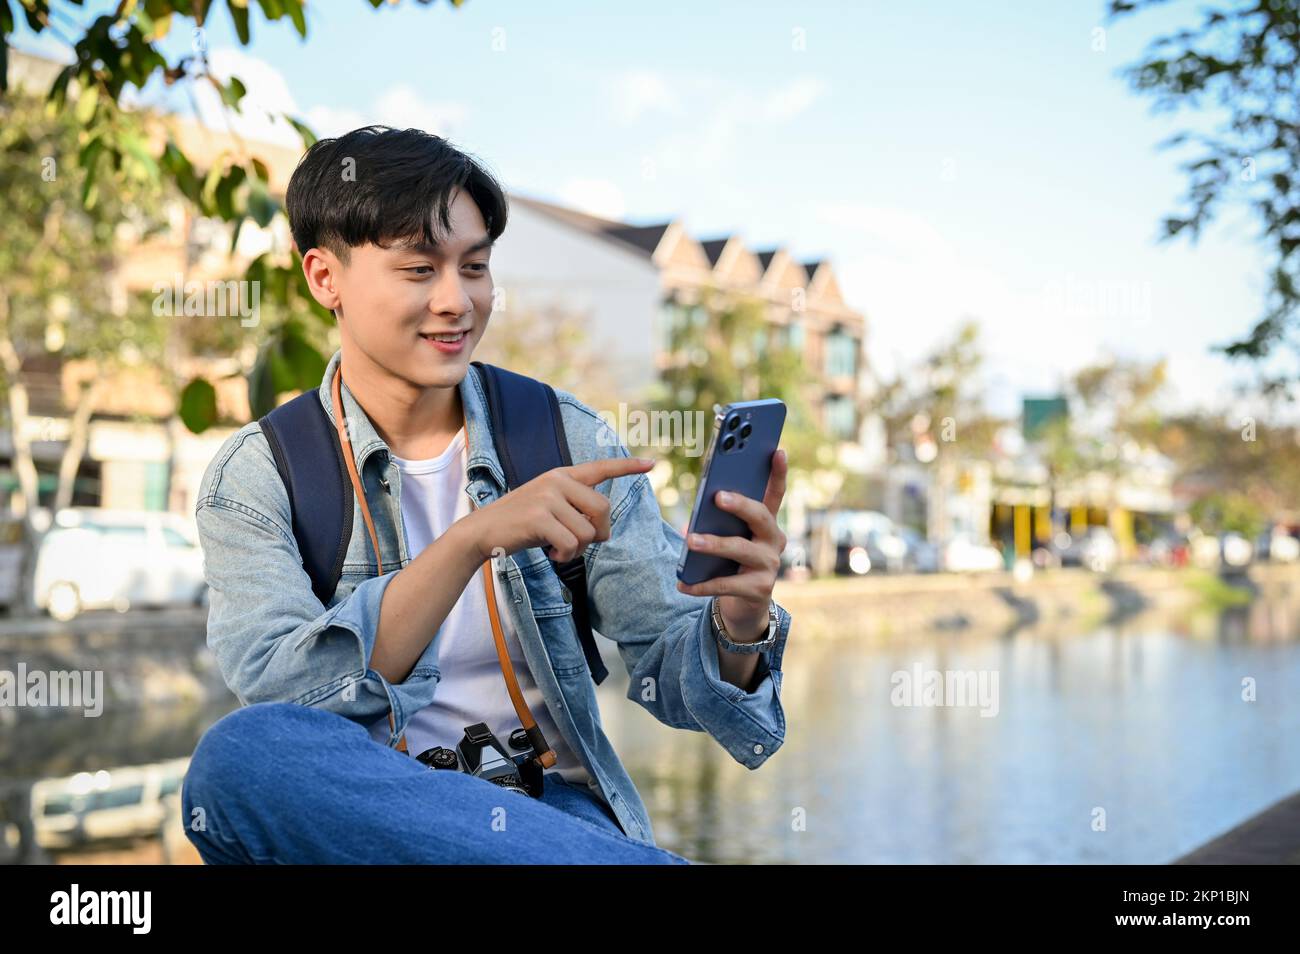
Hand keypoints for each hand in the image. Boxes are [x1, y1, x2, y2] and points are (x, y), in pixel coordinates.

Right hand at [462, 455, 655, 562]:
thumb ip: (574, 507)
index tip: (651, 464)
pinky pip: (572, 543)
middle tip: (580, 544)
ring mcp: (548, 497)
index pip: (600, 467)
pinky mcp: (540, 517)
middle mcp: (557, 481)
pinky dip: (566, 556)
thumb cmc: (521, 523)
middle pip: (603, 508)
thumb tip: (601, 528)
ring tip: (560, 549)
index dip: (626, 468)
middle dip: (599, 533)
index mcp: (561, 475)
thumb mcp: (548, 505)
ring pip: (588, 531)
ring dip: (578, 549)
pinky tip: (553, 555)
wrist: (483, 531)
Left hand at [676, 448, 787, 640]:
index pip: (776, 493)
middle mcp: (774, 541)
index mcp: (767, 523)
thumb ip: (722, 521)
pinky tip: (683, 583)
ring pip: (741, 550)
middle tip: (717, 496)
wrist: (744, 606)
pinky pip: (727, 584)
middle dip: (740, 505)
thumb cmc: (732, 563)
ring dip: (714, 544)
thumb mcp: (730, 538)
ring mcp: (769, 566)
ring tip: (690, 541)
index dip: (778, 472)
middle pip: (761, 517)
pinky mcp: (759, 590)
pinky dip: (702, 585)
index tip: (778, 450)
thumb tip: (701, 510)